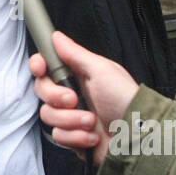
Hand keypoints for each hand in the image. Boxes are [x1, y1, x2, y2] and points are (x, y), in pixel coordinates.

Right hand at [29, 31, 139, 165]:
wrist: (137, 135)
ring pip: (48, 115)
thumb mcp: (101, 70)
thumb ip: (75, 53)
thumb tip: (57, 37)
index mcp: (78, 75)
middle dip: (56, 96)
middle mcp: (72, 94)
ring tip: (91, 121)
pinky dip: (76, 137)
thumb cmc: (125, 99)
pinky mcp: (73, 137)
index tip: (40, 68)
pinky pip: (59, 136)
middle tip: (74, 99)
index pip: (47, 66)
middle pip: (42, 91)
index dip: (39, 66)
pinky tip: (92, 135)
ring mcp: (71, 117)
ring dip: (71, 120)